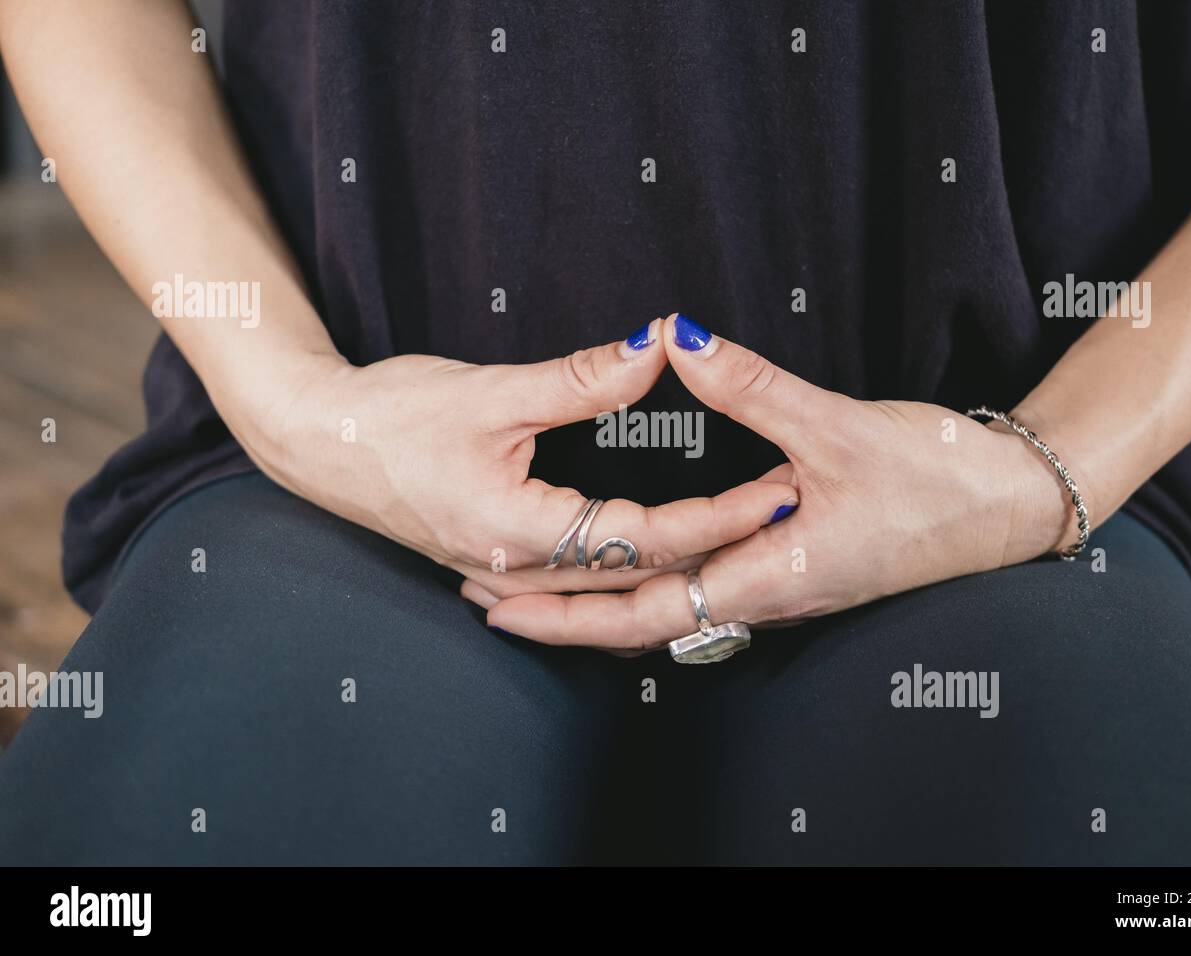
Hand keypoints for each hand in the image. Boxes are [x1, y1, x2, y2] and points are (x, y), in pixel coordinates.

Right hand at [254, 317, 798, 598]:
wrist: (317, 441)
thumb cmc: (390, 414)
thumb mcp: (491, 389)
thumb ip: (580, 378)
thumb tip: (656, 348)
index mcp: (520, 532)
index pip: (645, 536)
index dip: (718, 518)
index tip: (774, 494)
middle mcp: (516, 570)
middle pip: (638, 576)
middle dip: (715, 548)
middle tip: (777, 515)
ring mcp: (502, 577)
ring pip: (611, 594)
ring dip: (676, 570)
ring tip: (735, 540)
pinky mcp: (493, 566)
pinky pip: (577, 590)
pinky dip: (626, 580)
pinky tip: (654, 567)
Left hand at [478, 315, 1073, 649]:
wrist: (1008, 508)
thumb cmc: (936, 478)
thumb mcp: (838, 426)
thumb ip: (752, 385)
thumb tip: (679, 335)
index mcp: (770, 574)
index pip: (645, 610)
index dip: (569, 611)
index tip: (503, 603)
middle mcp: (768, 596)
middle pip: (645, 625)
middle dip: (568, 621)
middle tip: (492, 604)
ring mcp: (782, 589)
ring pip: (674, 614)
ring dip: (604, 606)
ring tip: (540, 591)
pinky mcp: (797, 572)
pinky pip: (705, 595)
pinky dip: (652, 589)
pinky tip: (631, 569)